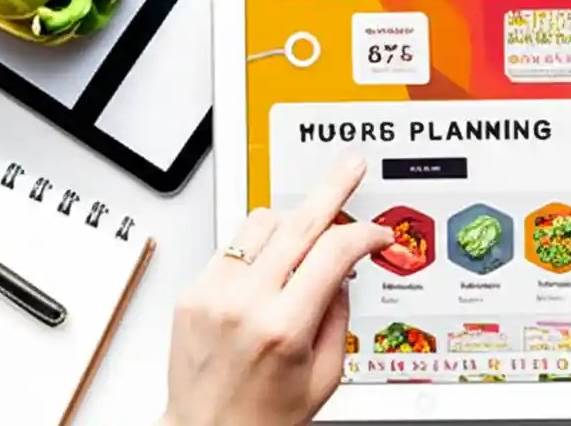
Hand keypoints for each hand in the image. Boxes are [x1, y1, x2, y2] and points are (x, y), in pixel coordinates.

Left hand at [160, 156, 392, 425]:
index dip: (364, 234)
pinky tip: (270, 264)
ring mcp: (213, 294)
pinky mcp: (192, 292)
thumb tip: (343, 272)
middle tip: (350, 169)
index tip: (378, 235)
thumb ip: (338, 317)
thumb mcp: (325, 376)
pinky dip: (258, 246)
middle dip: (332, 189)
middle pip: (298, 223)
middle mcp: (245, 304)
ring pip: (261, 223)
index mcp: (284, 328)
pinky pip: (232, 246)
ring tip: (308, 235)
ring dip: (291, 221)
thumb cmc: (262, 419)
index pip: (334, 253)